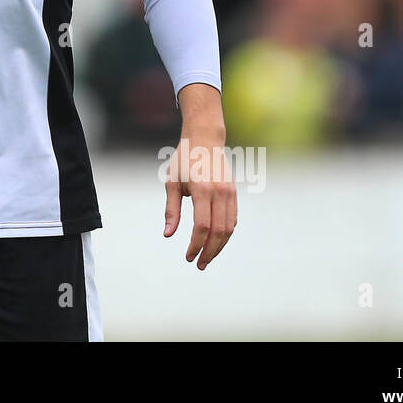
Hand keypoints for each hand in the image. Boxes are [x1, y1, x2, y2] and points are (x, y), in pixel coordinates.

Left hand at [163, 126, 236, 270]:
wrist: (205, 138)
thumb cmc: (184, 160)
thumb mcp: (172, 182)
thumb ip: (171, 210)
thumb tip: (168, 234)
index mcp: (202, 190)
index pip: (202, 227)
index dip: (196, 245)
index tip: (188, 256)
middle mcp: (220, 193)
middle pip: (219, 232)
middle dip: (209, 252)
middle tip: (199, 264)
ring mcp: (229, 193)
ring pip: (229, 228)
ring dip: (219, 246)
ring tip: (207, 257)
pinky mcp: (233, 193)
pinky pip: (233, 219)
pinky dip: (226, 234)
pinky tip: (216, 242)